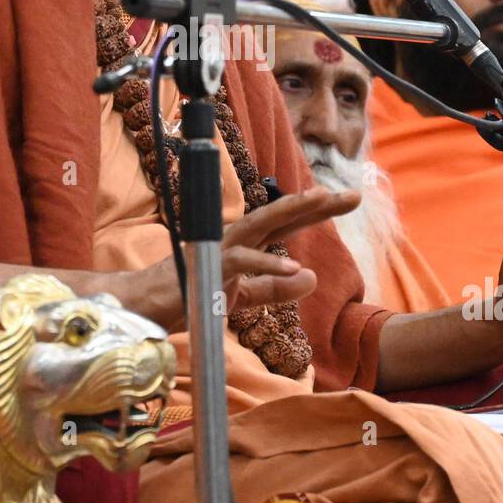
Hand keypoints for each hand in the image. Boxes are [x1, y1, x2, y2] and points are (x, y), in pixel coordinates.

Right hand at [127, 186, 357, 331]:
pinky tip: (294, 268)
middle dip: (317, 204)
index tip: (351, 199)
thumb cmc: (192, 296)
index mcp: (247, 243)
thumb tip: (310, 276)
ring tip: (321, 199)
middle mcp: (237, 238)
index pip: (289, 223)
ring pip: (262, 223)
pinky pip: (243, 263)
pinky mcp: (211, 267)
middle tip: (352, 194)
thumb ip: (275, 289)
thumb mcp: (244, 297)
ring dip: (291, 210)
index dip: (319, 211)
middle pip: (282, 215)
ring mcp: (222, 248)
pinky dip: (268, 266)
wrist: (150, 307)